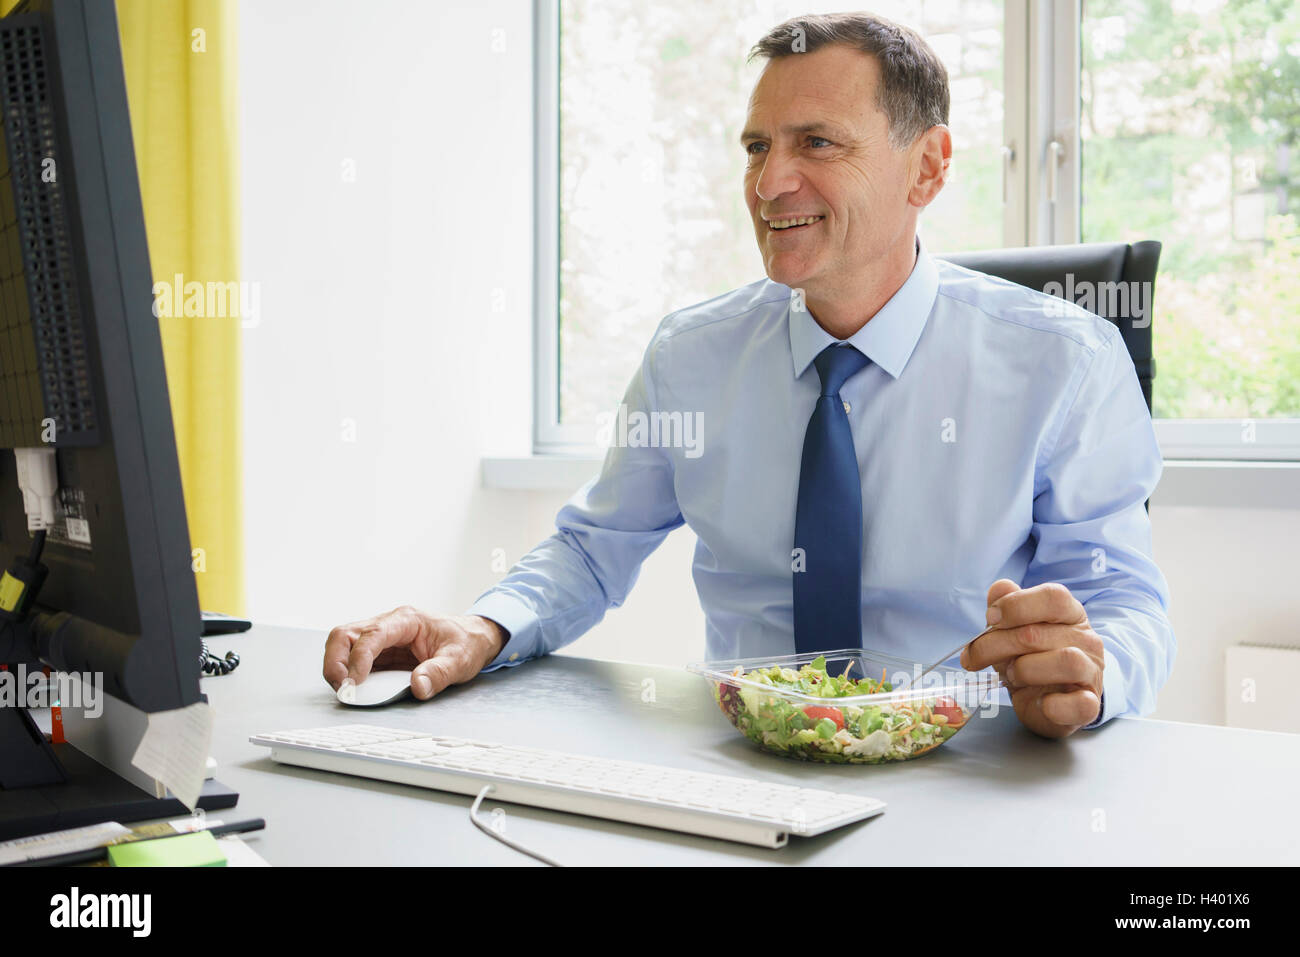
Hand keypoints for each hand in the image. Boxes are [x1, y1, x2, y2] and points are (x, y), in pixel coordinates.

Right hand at [323, 607, 507, 700]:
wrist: (473, 639)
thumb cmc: (466, 642)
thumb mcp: (460, 660)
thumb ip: (439, 673)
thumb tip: (418, 686)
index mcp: (406, 620)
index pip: (371, 634)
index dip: (359, 658)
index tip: (355, 682)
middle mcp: (388, 625)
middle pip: (345, 634)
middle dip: (335, 661)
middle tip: (341, 688)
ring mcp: (381, 639)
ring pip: (343, 645)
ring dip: (337, 668)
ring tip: (344, 691)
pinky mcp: (380, 653)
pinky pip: (353, 659)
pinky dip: (346, 674)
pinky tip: (352, 689)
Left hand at [961, 580, 1103, 737]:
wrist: (1051, 701)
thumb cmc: (1031, 659)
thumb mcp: (1014, 631)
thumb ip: (1007, 607)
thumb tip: (1000, 588)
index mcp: (1069, 614)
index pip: (1053, 596)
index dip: (1017, 604)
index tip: (990, 618)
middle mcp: (1086, 640)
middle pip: (1038, 632)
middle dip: (995, 645)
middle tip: (974, 657)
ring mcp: (1091, 672)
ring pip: (1066, 661)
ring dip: (1025, 669)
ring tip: (1012, 676)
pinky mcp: (1089, 705)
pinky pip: (1080, 704)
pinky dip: (1053, 705)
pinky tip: (1038, 702)